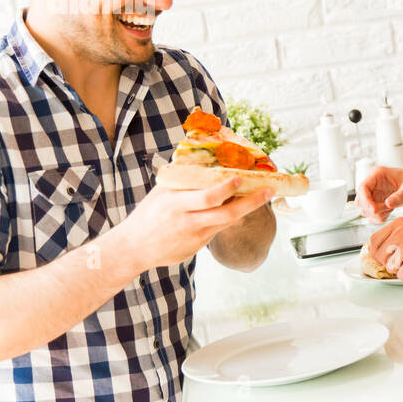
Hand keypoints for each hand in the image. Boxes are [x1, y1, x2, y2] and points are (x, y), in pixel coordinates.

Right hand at [115, 178, 272, 271]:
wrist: (134, 248)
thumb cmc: (148, 215)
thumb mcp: (161, 193)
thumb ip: (182, 178)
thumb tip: (197, 153)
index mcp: (176, 203)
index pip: (206, 196)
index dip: (225, 189)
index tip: (240, 178)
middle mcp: (188, 219)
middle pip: (225, 212)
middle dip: (250, 202)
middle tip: (269, 190)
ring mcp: (195, 235)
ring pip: (227, 221)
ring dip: (248, 208)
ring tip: (264, 196)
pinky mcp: (198, 245)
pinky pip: (219, 229)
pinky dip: (232, 217)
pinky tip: (244, 206)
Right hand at [357, 165, 402, 223]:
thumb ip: (400, 195)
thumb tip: (388, 203)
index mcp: (377, 175)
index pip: (363, 188)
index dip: (365, 200)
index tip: (374, 209)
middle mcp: (373, 184)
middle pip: (360, 201)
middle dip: (372, 208)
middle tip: (387, 209)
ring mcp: (374, 194)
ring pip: (365, 210)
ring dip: (377, 214)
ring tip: (391, 208)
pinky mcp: (378, 203)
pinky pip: (372, 215)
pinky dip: (379, 217)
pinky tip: (390, 211)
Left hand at [366, 218, 402, 279]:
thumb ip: (394, 236)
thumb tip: (377, 251)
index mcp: (398, 224)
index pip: (373, 241)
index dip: (375, 253)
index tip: (382, 258)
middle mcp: (400, 233)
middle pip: (379, 256)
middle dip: (389, 263)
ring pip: (390, 267)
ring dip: (401, 269)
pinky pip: (402, 276)